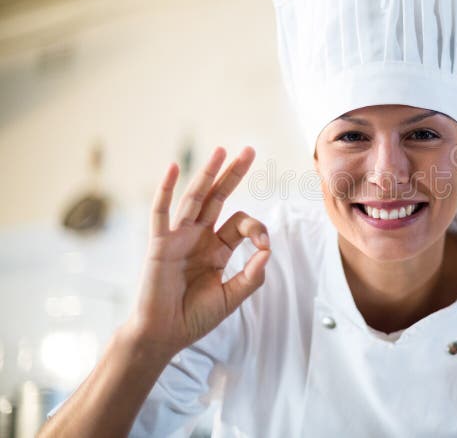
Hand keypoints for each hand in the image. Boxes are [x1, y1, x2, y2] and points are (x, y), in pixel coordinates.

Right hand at [127, 146, 270, 357]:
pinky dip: (165, 190)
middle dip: (234, 174)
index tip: (264, 247)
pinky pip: (161, 213)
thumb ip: (251, 276)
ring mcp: (178, 238)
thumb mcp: (231, 297)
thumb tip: (267, 251)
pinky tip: (173, 168)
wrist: (164, 336)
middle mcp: (198, 237)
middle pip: (218, 198)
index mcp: (216, 248)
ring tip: (221, 150)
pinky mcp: (159, 245)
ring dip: (208, 173)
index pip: (240, 223)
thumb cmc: (194, 318)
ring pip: (195, 198)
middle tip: (249, 150)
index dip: (257, 229)